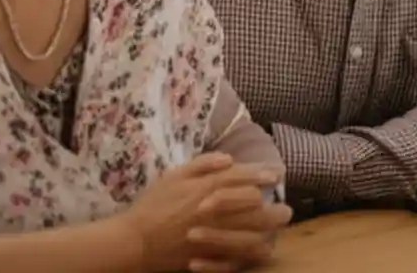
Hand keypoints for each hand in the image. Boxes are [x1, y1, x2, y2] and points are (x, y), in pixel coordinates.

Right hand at [117, 153, 286, 272]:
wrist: (134, 242)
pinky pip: (242, 258)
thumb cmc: (153, 206)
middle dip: (276, 204)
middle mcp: (217, 212)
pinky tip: (260, 245)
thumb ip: (203, 164)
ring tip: (275, 226)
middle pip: (259, 207)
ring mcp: (216, 237)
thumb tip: (229, 158)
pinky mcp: (212, 259)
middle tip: (281, 205)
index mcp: (208, 188)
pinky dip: (253, 252)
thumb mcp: (173, 176)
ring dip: (270, 229)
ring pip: (257, 235)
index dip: (264, 174)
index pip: (245, 177)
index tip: (275, 175)